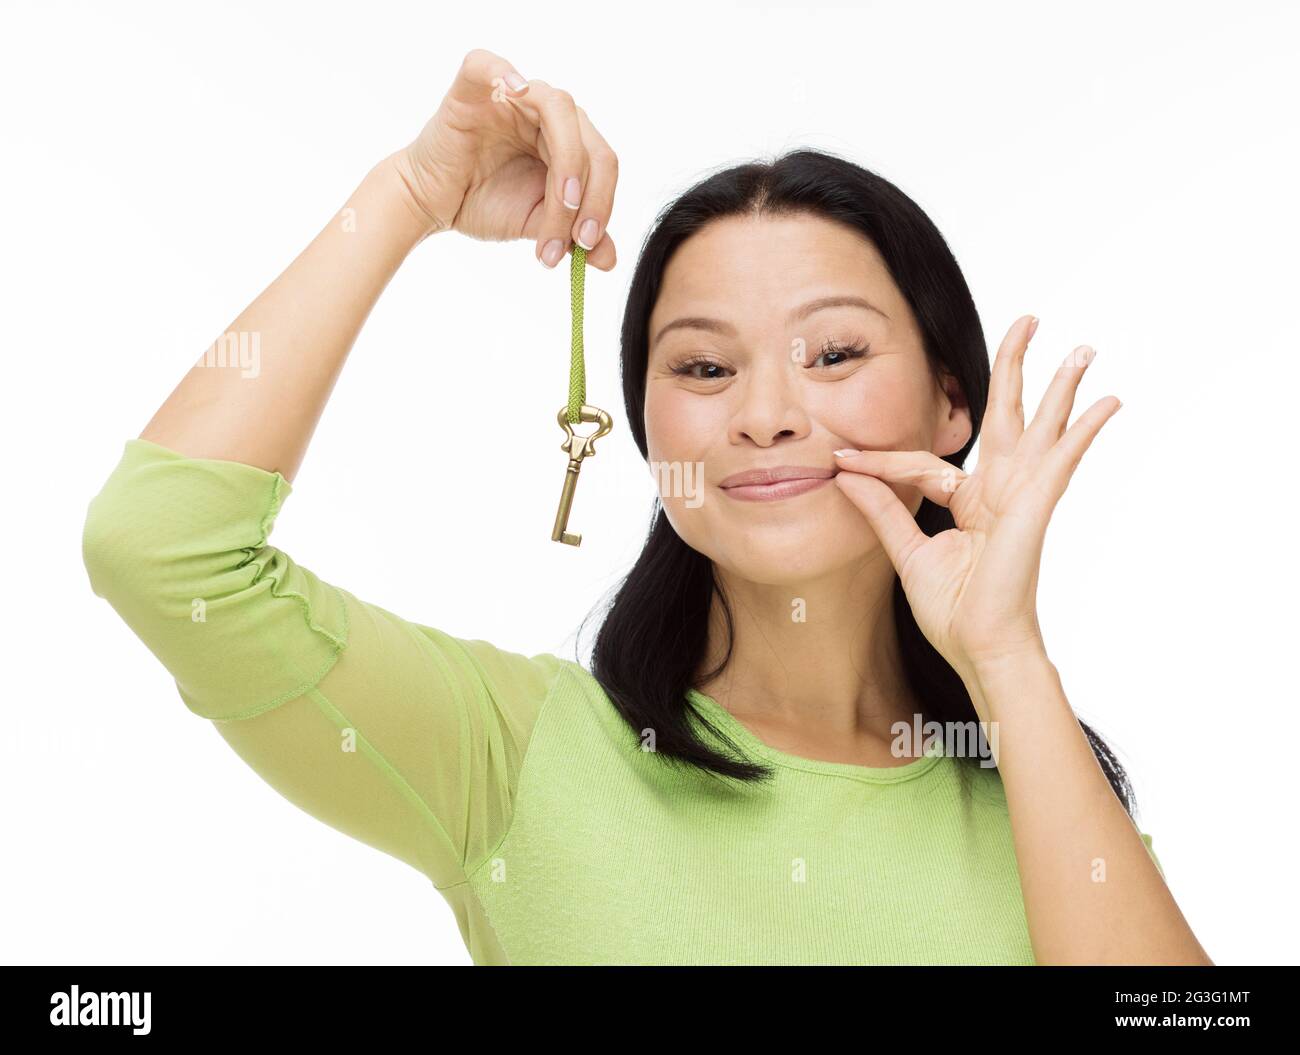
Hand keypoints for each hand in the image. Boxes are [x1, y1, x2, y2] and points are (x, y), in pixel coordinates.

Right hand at [390, 48, 617, 269]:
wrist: (432, 204)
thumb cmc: (482, 204)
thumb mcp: (535, 226)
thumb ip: (572, 235)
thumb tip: (610, 259)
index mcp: (567, 142)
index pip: (602, 163)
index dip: (602, 204)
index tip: (587, 245)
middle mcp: (546, 114)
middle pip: (588, 140)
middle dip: (588, 195)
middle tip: (576, 237)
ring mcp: (512, 96)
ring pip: (558, 107)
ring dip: (568, 161)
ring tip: (562, 201)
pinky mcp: (473, 87)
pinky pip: (489, 65)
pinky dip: (506, 72)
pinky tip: (516, 92)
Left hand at [832, 315, 1121, 686]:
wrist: (980, 648)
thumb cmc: (954, 611)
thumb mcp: (907, 553)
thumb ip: (882, 511)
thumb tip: (845, 476)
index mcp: (971, 503)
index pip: (923, 464)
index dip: (881, 461)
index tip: (840, 459)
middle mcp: (1001, 492)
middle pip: (1008, 416)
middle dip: (1016, 368)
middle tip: (1029, 320)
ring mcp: (1023, 497)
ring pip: (1044, 427)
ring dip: (1062, 385)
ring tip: (1081, 346)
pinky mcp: (1036, 508)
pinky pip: (1062, 461)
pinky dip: (1084, 431)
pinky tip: (1108, 403)